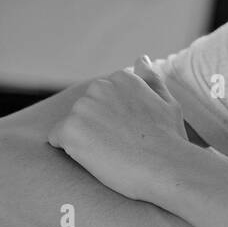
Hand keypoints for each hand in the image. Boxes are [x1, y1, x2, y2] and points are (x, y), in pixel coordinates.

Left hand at [47, 58, 188, 199]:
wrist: (165, 167)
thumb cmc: (170, 140)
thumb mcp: (167, 103)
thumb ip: (151, 80)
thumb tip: (140, 59)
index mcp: (121, 78)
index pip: (102, 99)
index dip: (113, 121)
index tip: (130, 134)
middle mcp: (99, 87)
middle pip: (85, 111)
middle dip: (96, 127)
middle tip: (122, 146)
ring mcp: (83, 107)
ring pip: (73, 125)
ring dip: (85, 140)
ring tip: (112, 153)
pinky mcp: (70, 129)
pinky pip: (57, 139)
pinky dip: (70, 150)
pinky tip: (93, 158)